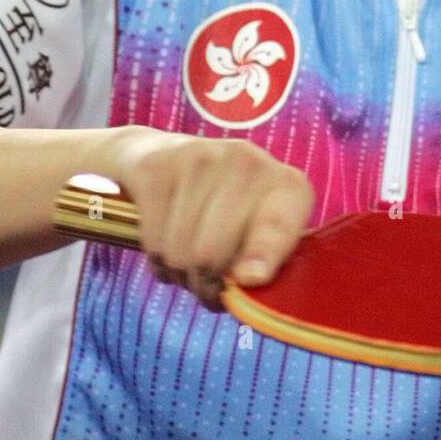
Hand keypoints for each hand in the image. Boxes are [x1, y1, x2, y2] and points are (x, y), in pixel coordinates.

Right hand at [106, 125, 314, 310]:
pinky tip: (168, 248)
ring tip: (190, 265)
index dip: (263, 253)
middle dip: (207, 286)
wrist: (165, 152)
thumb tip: (246, 280)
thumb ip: (263, 264)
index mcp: (287, 185)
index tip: (250, 278)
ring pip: (180, 254)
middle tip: (209, 288)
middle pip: (214, 253)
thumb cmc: (228, 211)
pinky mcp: (157, 167)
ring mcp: (200, 157)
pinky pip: (153, 242)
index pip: (278, 222)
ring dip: (181, 276)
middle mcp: (248, 161)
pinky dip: (158, 262)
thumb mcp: (260, 235)